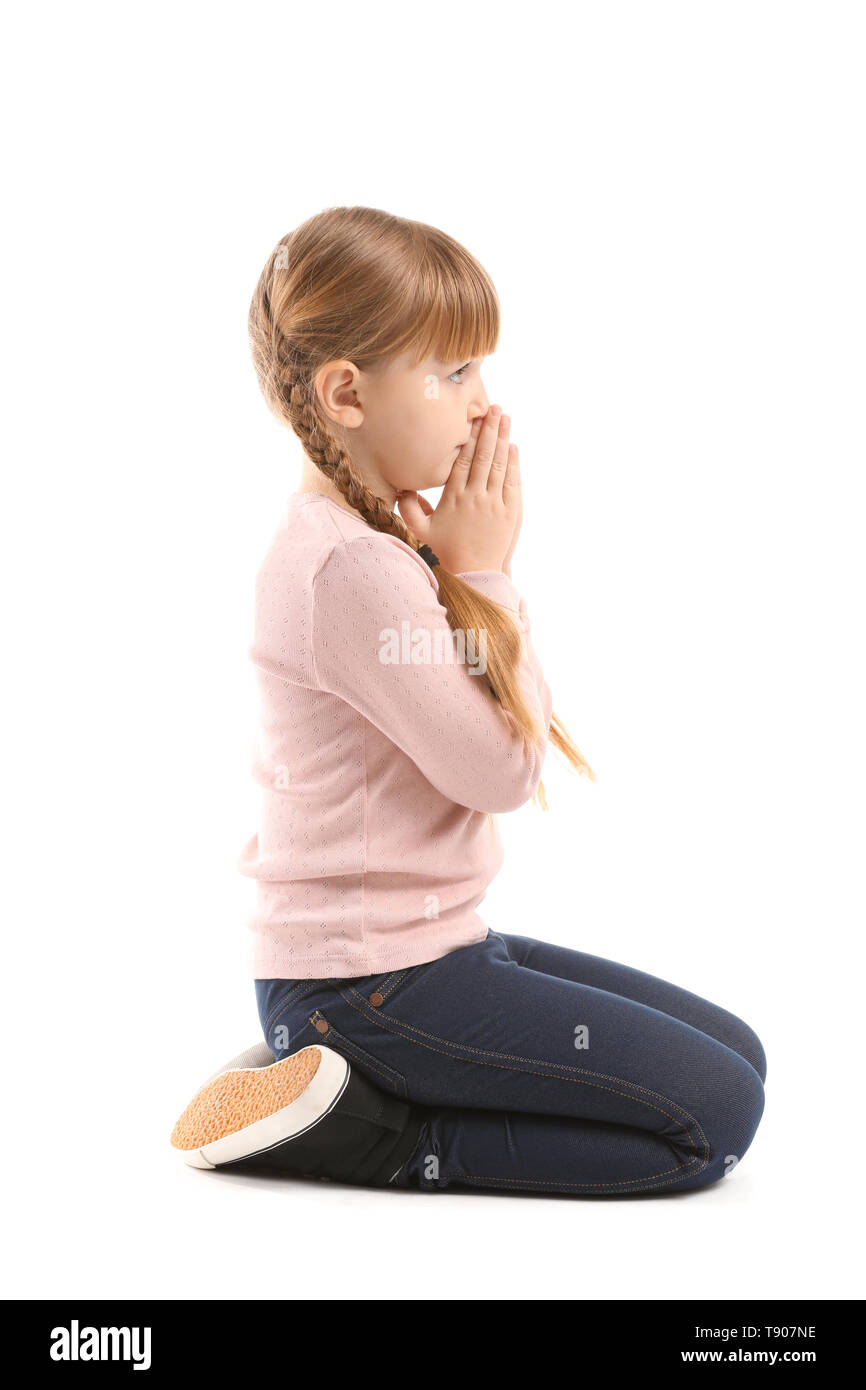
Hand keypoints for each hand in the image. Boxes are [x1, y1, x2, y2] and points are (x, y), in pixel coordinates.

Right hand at [396, 406, 520, 573]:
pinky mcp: (509, 512)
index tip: (473, 419)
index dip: (469, 438)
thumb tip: (402, 487)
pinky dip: (513, 464)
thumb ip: (408, 508)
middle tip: (494, 409)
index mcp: (453, 497)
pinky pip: (512, 482)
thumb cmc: (447, 550)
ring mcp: (494, 504)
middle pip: (483, 456)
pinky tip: (513, 448)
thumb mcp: (422, 530)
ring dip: (503, 440)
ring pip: (499, 465)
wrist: (473, 573)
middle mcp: (474, 497)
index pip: (463, 461)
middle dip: (489, 430)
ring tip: (505, 418)